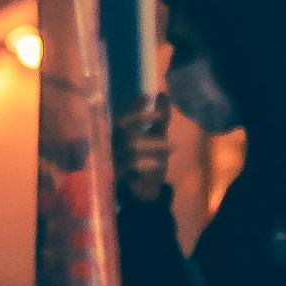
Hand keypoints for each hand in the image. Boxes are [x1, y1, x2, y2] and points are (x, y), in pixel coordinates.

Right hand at [117, 91, 171, 205]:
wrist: (142, 191)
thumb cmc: (147, 158)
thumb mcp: (156, 136)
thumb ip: (160, 117)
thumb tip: (163, 94)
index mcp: (118, 131)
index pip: (122, 113)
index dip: (132, 105)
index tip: (147, 97)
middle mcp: (112, 141)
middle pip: (122, 125)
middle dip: (140, 118)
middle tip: (161, 117)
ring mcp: (113, 157)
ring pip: (131, 146)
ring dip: (153, 145)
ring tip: (173, 147)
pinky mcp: (117, 174)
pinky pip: (131, 165)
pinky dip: (147, 163)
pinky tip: (159, 163)